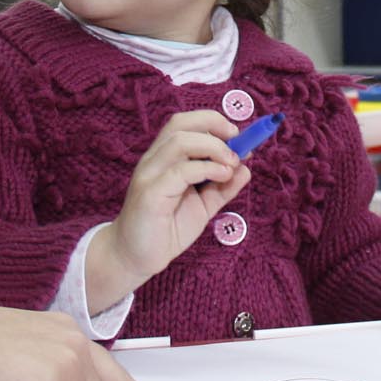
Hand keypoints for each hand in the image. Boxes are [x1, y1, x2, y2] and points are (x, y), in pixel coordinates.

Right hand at [88, 111, 250, 312]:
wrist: (134, 258)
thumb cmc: (166, 229)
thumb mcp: (203, 206)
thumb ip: (223, 187)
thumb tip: (246, 168)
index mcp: (164, 158)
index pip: (184, 123)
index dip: (213, 122)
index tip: (239, 136)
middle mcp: (153, 160)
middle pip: (181, 123)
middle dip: (215, 126)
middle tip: (238, 145)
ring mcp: (149, 175)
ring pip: (180, 141)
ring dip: (214, 147)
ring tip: (232, 164)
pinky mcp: (150, 194)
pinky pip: (180, 171)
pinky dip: (208, 168)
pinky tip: (222, 176)